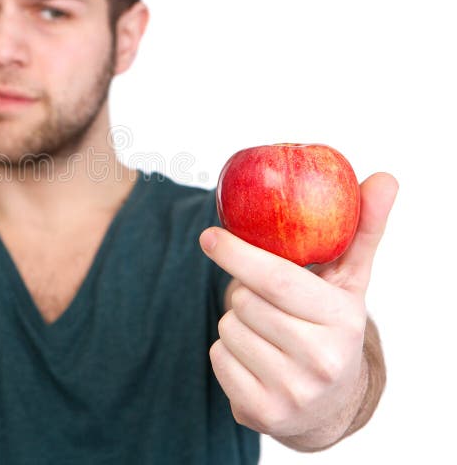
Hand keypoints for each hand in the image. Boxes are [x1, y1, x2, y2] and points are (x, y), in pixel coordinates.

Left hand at [199, 172, 397, 444]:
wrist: (329, 401)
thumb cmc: (331, 325)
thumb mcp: (350, 280)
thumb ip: (363, 229)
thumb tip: (383, 178)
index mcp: (342, 320)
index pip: (277, 279)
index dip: (238, 254)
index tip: (209, 235)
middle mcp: (321, 360)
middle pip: (244, 302)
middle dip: (242, 290)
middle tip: (261, 297)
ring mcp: (292, 392)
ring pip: (227, 329)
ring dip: (235, 321)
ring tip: (265, 330)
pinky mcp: (263, 414)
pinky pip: (217, 358)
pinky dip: (226, 351)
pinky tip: (254, 357)